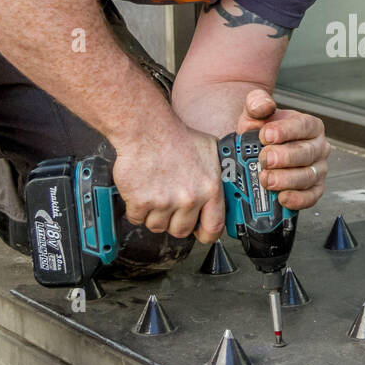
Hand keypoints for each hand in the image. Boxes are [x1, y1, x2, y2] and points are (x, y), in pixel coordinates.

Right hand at [114, 123, 224, 241]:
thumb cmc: (177, 138)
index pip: (214, 228)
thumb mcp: (211, 152)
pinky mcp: (141, 202)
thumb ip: (219, 175)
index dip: (206, 234)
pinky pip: (137, 218)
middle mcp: (189, 198)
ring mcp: (164, 202)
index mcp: (210, 189)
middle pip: (181, 231)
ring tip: (155, 193)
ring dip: (154, 215)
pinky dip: (136, 209)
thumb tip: (228, 188)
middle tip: (171, 206)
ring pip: (157, 226)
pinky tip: (141, 191)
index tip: (201, 232)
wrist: (147, 130)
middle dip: (175, 221)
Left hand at [237, 88, 329, 210]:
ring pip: (308, 176)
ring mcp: (318, 169)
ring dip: (287, 179)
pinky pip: (311, 196)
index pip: (303, 126)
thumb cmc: (261, 132)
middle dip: (284, 157)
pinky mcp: (314, 189)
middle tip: (265, 159)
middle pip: (307, 153)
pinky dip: (297, 199)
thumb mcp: (255, 114)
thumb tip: (264, 105)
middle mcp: (318, 147)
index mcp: (309, 125)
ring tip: (266, 179)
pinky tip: (282, 197)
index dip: (285, 131)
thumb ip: (257, 103)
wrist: (258, 151)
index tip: (265, 135)